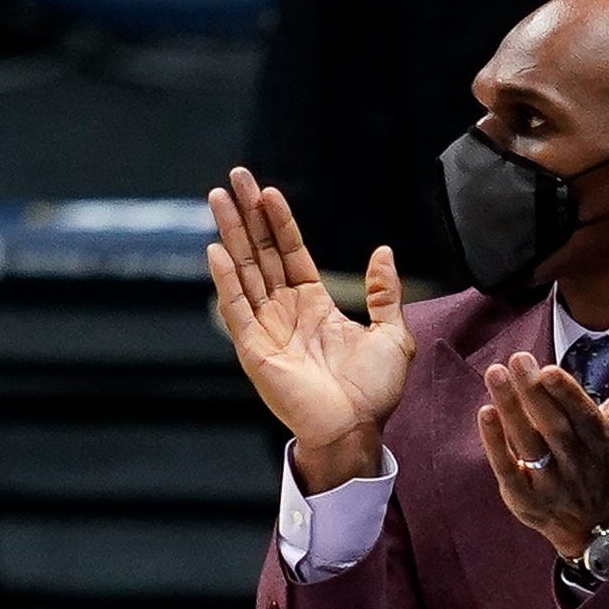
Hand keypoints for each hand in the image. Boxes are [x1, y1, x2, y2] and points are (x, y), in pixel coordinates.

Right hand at [207, 168, 413, 486]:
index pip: (290, 253)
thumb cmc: (374, 393)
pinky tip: (217, 251)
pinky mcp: (255, 351)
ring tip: (218, 198)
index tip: (269, 191)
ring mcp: (267, 330)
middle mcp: (285, 313)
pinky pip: (237, 310)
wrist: (357, 431)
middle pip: (262, 253)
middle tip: (235, 177)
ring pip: (245, 272)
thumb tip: (383, 251)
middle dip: (248, 215)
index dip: (280, 222)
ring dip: (231, 235)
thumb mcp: (392, 335)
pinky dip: (226, 281)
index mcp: (313, 305)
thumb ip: (384, 293)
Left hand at [476, 344, 608, 563]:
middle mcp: (576, 465)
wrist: (593, 524)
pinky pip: (508, 470)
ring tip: (496, 375)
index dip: (566, 395)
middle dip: (534, 393)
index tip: (548, 370)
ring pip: (529, 445)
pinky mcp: (524, 498)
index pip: (584, 417)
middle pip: (554, 428)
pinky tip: (485, 414)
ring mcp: (549, 484)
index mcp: (602, 444)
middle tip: (517, 359)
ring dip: (510, 410)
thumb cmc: (605, 462)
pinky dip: (496, 444)